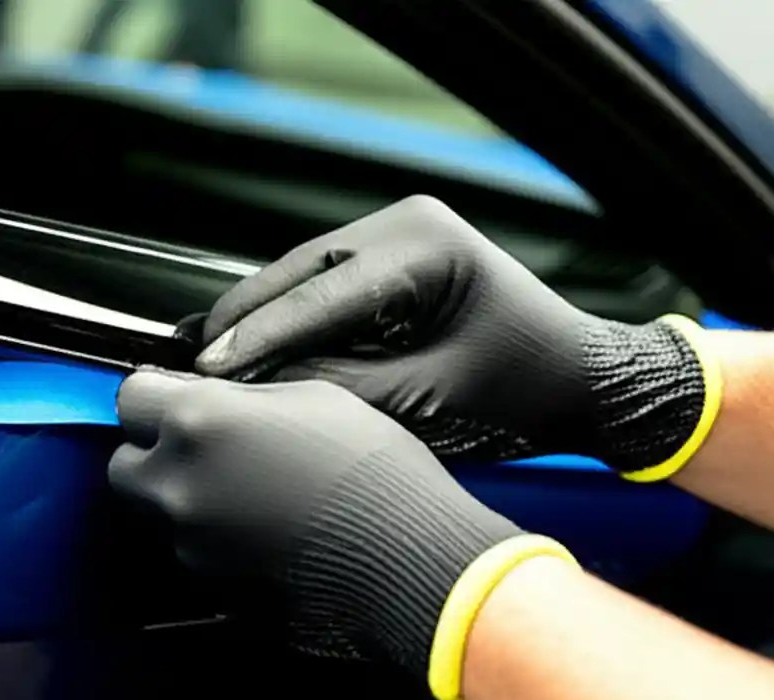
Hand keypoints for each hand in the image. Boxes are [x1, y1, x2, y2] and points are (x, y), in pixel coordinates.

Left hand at [109, 370, 524, 674]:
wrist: (411, 562)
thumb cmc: (373, 469)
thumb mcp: (311, 395)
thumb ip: (240, 396)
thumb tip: (209, 397)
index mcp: (198, 422)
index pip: (130, 397)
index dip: (155, 396)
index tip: (176, 400)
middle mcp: (178, 485)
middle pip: (124, 465)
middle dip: (152, 454)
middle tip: (203, 449)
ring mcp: (190, 545)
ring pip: (156, 515)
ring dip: (182, 501)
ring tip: (247, 495)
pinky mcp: (211, 591)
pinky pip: (193, 557)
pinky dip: (214, 544)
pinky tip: (264, 534)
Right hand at [194, 196, 713, 477]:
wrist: (584, 382)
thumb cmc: (525, 390)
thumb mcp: (431, 400)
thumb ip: (342, 389)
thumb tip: (260, 387)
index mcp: (424, 245)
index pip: (319, 297)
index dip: (258, 338)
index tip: (207, 370)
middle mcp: (405, 225)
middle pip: (297, 274)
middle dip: (244, 321)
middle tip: (190, 362)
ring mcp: (396, 237)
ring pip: (301, 279)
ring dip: (259, 319)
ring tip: (207, 357)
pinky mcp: (390, 260)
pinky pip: (323, 289)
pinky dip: (288, 321)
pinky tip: (251, 347)